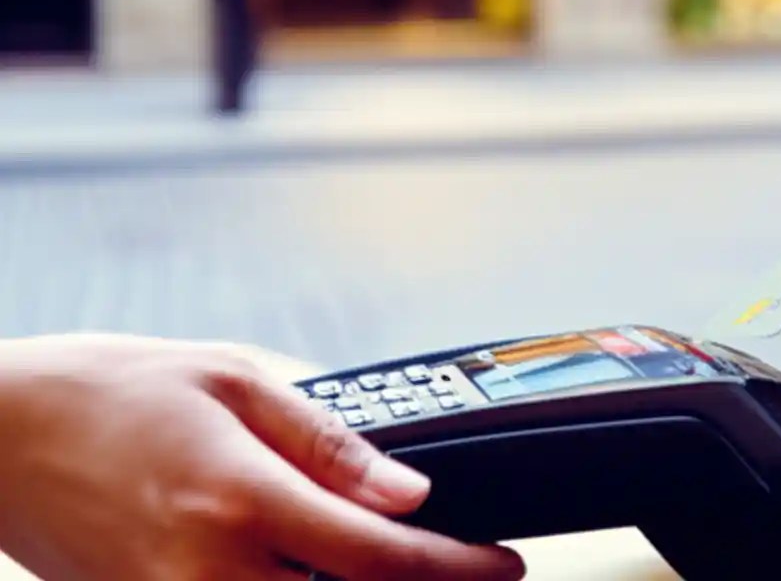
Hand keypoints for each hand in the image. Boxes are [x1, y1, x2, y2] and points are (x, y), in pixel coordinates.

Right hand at [0, 334, 524, 580]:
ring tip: (403, 576)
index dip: (458, 569)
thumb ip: (329, 444)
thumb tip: (411, 491)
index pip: (380, 557)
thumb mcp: (232, 384)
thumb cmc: (111, 392)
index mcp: (239, 499)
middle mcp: (208, 573)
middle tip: (469, 576)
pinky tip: (328, 576)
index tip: (504, 563)